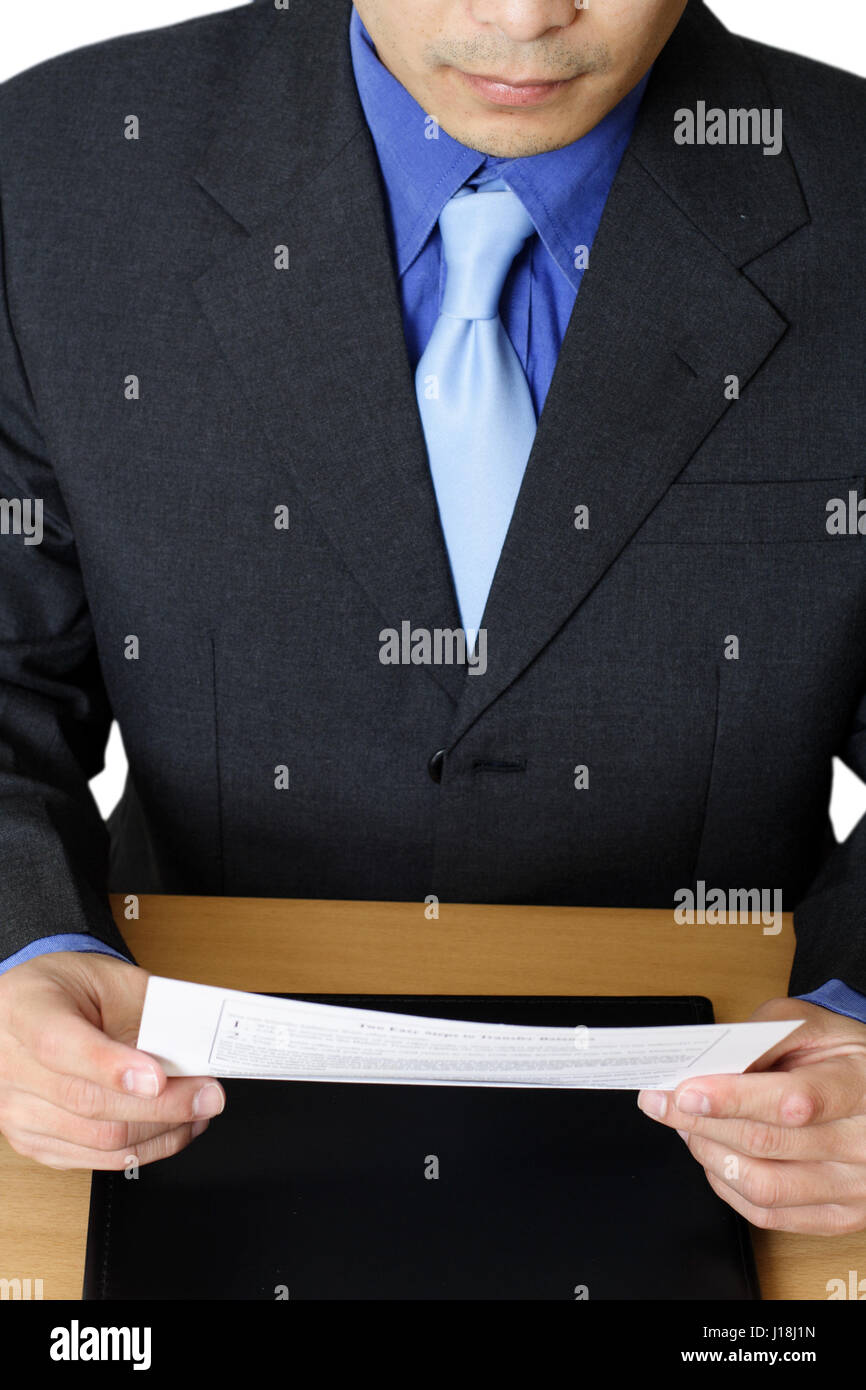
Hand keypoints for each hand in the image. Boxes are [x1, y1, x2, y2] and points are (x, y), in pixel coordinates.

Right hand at [0, 951, 224, 1169]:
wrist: (32, 1009)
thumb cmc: (70, 989)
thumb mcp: (109, 981)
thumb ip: (145, 1015)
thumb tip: (193, 1055)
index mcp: (24, 1010)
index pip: (61, 1045)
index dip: (112, 1066)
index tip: (158, 1078)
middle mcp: (10, 1065)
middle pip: (87, 1100)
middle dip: (162, 1105)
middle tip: (208, 1095)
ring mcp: (17, 1110)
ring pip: (97, 1139)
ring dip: (161, 1132)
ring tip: (199, 1111)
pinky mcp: (34, 1141)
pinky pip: (94, 1159)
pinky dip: (143, 1149)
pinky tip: (172, 1129)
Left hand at [637, 997, 865, 1233]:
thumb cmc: (841, 1054)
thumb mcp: (810, 1025)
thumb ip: (761, 1038)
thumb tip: (708, 1067)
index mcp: (858, 1086)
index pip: (791, 1102)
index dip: (731, 1099)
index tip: (684, 1091)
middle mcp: (861, 1143)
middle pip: (766, 1145)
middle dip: (700, 1122)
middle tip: (660, 1103)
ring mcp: (853, 1186)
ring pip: (762, 1186)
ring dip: (709, 1154)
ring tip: (685, 1126)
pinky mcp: (840, 1215)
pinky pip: (770, 1214)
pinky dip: (727, 1185)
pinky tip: (712, 1155)